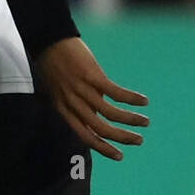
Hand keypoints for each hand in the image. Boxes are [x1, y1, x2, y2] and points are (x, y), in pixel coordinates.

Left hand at [37, 37, 150, 161]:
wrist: (49, 39)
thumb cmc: (53, 63)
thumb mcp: (59, 90)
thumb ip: (77, 103)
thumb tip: (99, 110)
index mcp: (64, 109)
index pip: (86, 136)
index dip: (103, 148)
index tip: (119, 156)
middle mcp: (73, 103)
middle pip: (101, 128)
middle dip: (122, 137)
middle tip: (139, 141)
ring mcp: (83, 90)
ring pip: (110, 113)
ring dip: (130, 120)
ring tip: (145, 122)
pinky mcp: (92, 75)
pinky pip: (115, 93)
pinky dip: (131, 99)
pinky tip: (143, 101)